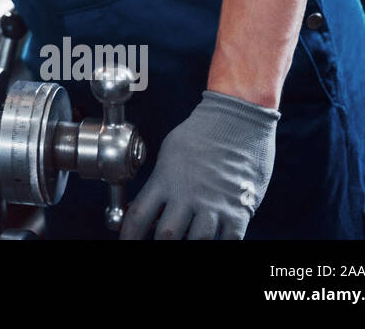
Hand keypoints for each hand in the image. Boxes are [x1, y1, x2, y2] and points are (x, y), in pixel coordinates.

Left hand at [119, 90, 279, 239]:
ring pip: (197, 242)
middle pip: (166, 236)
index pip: (138, 216)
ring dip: (191, 247)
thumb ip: (161, 181)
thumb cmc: (203, 131)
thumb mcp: (170, 152)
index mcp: (165, 179)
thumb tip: (149, 205)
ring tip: (188, 241)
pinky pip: (230, 241)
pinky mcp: (239, 210)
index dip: (129, 235)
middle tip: (159, 245)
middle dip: (160, 245)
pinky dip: (222, 245)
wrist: (238, 117)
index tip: (125, 242)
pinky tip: (216, 241)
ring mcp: (214, 204)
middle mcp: (187, 195)